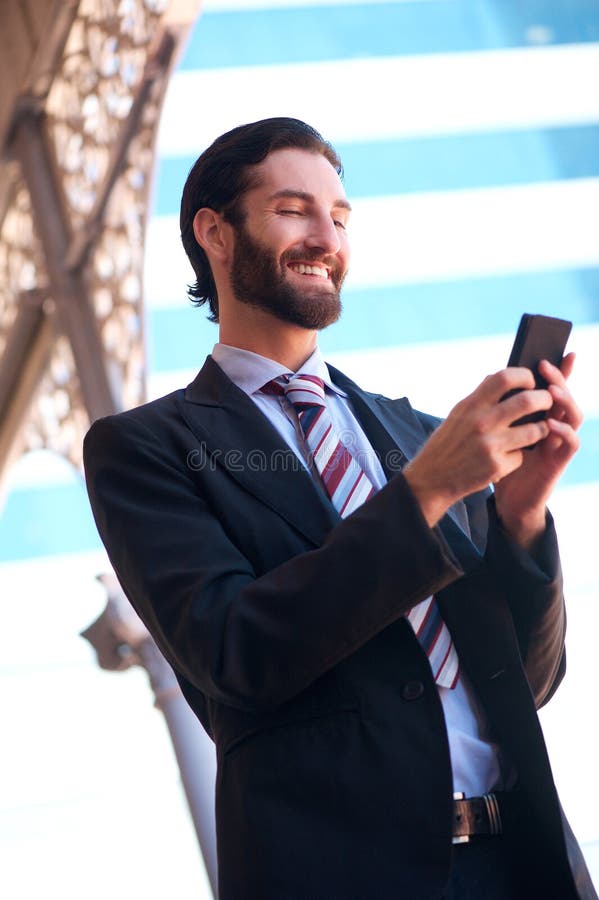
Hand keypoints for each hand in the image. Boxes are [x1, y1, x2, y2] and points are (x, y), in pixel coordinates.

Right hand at [403, 365, 565, 532]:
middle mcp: (481, 423)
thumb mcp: (457, 414)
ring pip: (535, 430)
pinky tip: (506, 457)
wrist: (432, 478)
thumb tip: (500, 377)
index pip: (504, 378)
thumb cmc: (447, 443)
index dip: (524, 375)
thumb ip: (479, 397)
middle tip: (546, 402)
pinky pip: (521, 455)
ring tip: (537, 429)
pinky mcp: (497, 466)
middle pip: (528, 401)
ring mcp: (490, 446)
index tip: (530, 381)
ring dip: (541, 429)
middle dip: (545, 399)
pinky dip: (518, 455)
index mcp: (471, 405)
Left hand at [493, 353, 581, 547]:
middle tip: (546, 365)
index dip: (561, 371)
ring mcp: (559, 443)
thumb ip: (503, 411)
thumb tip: (494, 379)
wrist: (507, 499)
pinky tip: (551, 424)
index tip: (562, 351)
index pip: (553, 389)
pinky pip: (571, 443)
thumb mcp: (499, 432)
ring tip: (551, 391)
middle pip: (565, 397)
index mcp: (541, 416)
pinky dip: (563, 432)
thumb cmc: (501, 463)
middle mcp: (554, 426)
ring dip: (565, 401)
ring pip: (573, 416)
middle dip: (559, 379)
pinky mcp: (559, 461)